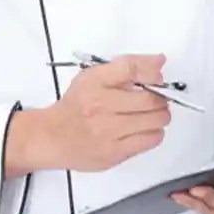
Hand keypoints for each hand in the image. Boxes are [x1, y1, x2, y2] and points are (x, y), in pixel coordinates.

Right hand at [41, 54, 171, 171]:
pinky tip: (144, 129)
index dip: (152, 72)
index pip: (131, 68)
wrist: (53, 137)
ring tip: (150, 115)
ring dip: (160, 116)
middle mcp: (100, 106)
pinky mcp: (114, 153)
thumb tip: (160, 61)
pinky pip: (149, 140)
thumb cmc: (76, 105)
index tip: (157, 78)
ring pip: (154, 121)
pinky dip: (154, 133)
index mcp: (95, 82)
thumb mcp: (94, 76)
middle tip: (156, 100)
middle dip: (161, 99)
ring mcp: (107, 131)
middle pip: (150, 99)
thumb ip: (127, 66)